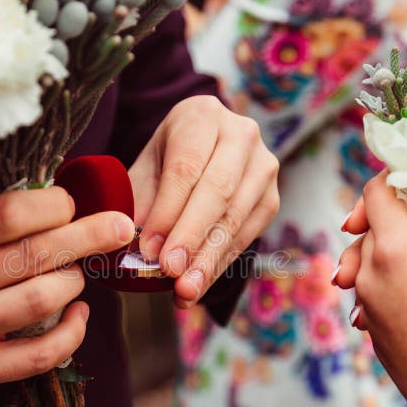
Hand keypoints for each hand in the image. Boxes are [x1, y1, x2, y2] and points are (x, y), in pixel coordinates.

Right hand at [0, 187, 135, 399]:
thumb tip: (40, 189)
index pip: (7, 214)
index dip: (54, 203)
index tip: (72, 200)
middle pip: (34, 255)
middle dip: (89, 236)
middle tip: (121, 224)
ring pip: (42, 300)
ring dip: (75, 280)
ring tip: (80, 269)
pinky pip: (36, 357)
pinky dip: (70, 334)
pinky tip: (79, 314)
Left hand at [128, 96, 279, 307]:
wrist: (206, 147)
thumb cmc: (169, 158)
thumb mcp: (147, 168)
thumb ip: (139, 202)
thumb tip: (134, 248)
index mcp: (202, 116)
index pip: (185, 168)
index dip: (168, 212)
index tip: (150, 249)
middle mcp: (241, 135)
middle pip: (216, 192)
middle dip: (191, 237)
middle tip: (170, 272)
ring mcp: (264, 167)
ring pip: (235, 217)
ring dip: (208, 259)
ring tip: (184, 290)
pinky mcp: (272, 198)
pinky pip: (247, 236)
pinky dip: (220, 264)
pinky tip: (199, 284)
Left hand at [334, 172, 406, 406]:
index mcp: (393, 252)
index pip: (375, 197)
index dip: (392, 180)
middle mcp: (368, 280)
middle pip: (367, 231)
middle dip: (389, 216)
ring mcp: (368, 311)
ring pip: (365, 266)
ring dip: (383, 251)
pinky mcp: (376, 339)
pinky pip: (371, 298)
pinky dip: (385, 284)